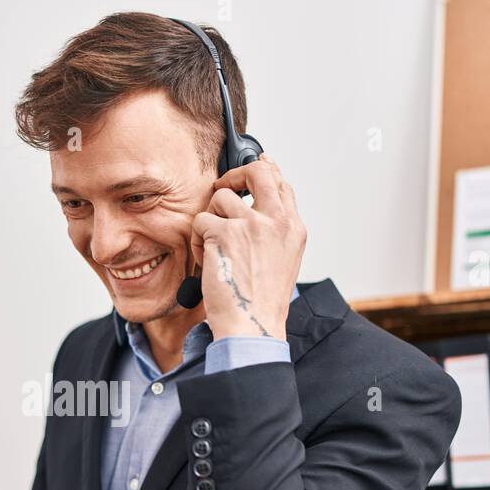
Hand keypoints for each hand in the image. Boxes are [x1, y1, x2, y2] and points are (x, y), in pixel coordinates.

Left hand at [189, 154, 306, 340]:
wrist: (252, 325)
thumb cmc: (262, 302)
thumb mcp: (283, 261)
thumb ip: (275, 232)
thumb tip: (259, 210)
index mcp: (293, 229)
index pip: (281, 184)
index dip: (265, 170)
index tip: (257, 163)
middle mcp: (277, 221)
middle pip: (257, 172)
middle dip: (235, 174)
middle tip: (224, 187)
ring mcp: (251, 224)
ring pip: (220, 197)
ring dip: (209, 219)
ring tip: (212, 246)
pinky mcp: (224, 233)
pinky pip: (200, 221)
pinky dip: (197, 240)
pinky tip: (204, 259)